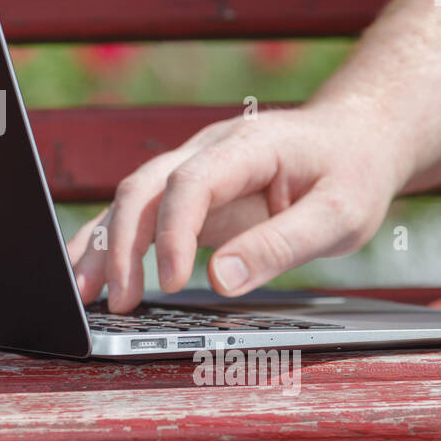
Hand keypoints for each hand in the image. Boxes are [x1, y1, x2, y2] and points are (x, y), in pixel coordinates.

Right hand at [65, 102, 410, 311]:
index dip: (174, 233)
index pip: (190, 184)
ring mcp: (191, 171)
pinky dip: (113, 244)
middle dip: (123, 245)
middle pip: (144, 189)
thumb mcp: (341, 214)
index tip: (174, 284)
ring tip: (85, 295)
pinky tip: (93, 276)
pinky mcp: (186, 196)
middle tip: (119, 302)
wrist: (355, 138)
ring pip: (130, 200)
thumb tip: (221, 279)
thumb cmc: (352, 172)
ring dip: (104, 245)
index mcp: (246, 146)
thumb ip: (282, 245)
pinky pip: (140, 215)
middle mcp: (206, 152)